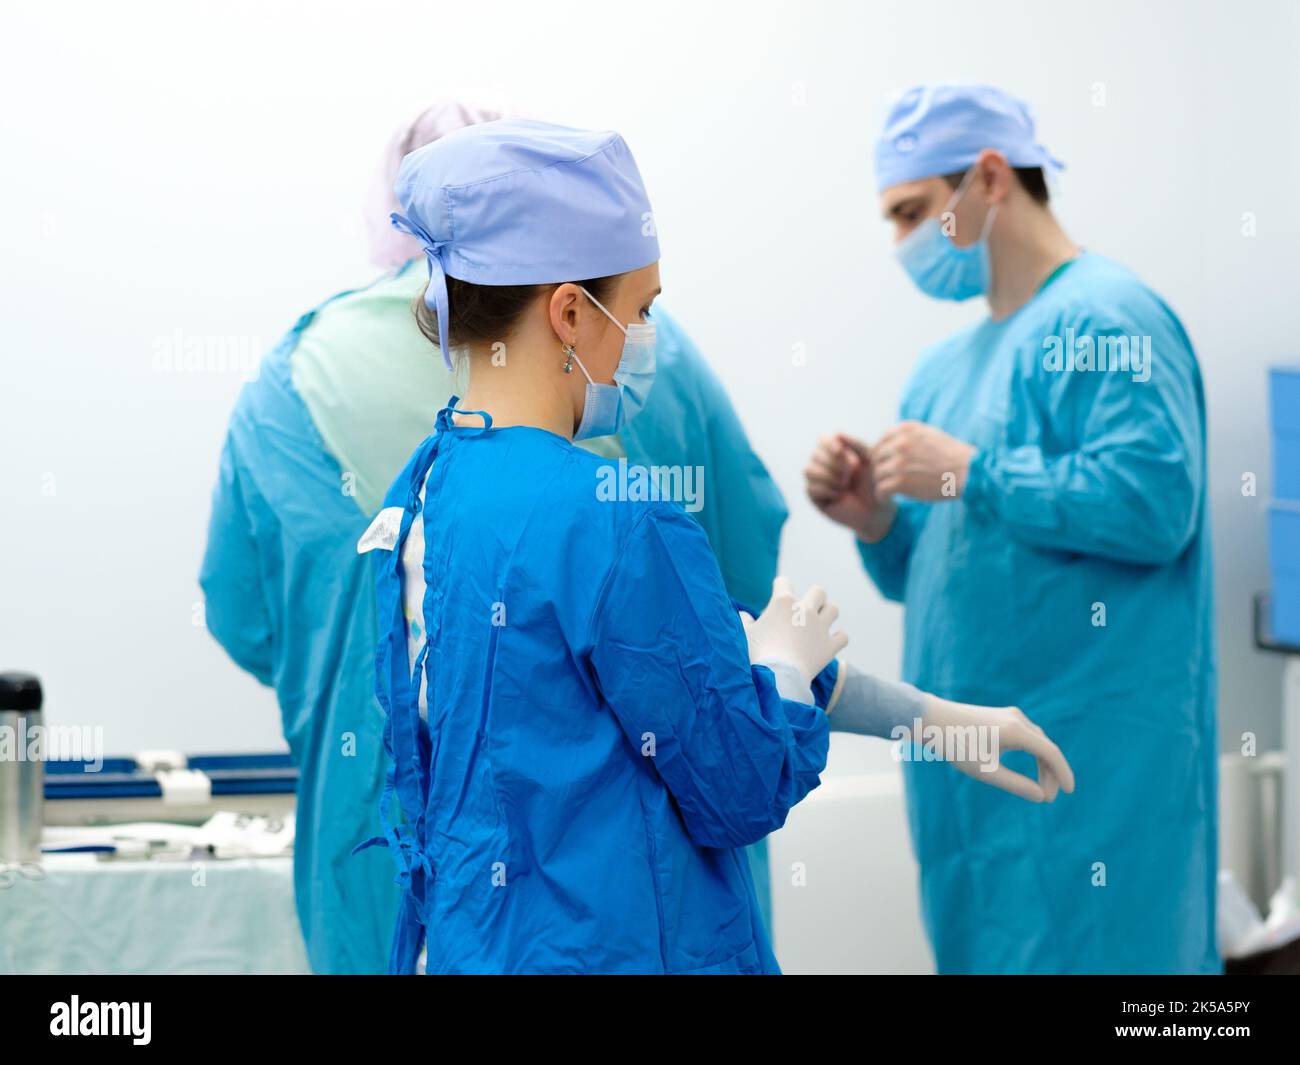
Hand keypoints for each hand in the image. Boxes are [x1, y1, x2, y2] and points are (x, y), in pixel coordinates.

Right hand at [739, 577, 848, 686]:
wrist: (776, 678)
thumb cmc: (755, 655)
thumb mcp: (743, 634)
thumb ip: (744, 621)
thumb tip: (745, 616)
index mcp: (783, 603)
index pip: (784, 582)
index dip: (779, 587)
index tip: (777, 594)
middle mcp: (805, 611)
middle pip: (818, 592)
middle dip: (813, 597)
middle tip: (804, 609)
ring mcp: (820, 628)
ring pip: (833, 610)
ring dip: (827, 614)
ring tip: (818, 623)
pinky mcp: (829, 646)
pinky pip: (843, 636)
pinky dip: (837, 638)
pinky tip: (828, 643)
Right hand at [804, 433, 897, 542]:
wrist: (876, 509)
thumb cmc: (874, 484)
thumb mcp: (869, 460)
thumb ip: (856, 444)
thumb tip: (837, 433)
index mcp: (835, 453)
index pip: (822, 440)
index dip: (828, 444)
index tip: (841, 450)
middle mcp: (823, 465)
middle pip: (815, 454)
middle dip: (833, 463)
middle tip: (850, 474)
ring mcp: (817, 481)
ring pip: (808, 470)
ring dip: (828, 476)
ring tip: (844, 484)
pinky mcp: (814, 497)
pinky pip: (810, 487)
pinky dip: (827, 490)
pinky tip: (839, 495)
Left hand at [871, 421, 975, 501]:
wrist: (968, 473)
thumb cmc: (953, 456)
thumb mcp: (931, 435)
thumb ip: (910, 436)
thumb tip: (892, 442)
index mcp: (907, 430)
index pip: (882, 441)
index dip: (882, 454)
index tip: (886, 465)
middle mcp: (901, 443)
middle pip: (877, 458)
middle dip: (881, 469)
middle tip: (887, 480)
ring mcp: (899, 462)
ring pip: (877, 474)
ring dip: (881, 484)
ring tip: (888, 491)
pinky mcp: (900, 481)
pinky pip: (881, 489)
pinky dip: (882, 496)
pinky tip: (888, 499)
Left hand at [920, 695, 1075, 802]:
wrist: (930, 719)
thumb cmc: (957, 746)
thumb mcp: (986, 771)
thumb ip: (1015, 785)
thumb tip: (1040, 796)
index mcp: (1017, 731)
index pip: (1051, 753)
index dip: (1063, 774)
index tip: (1069, 792)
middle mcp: (1018, 719)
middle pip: (1046, 748)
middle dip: (1051, 774)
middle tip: (1049, 797)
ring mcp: (1010, 715)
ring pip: (1037, 742)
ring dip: (1043, 764)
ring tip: (1042, 787)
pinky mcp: (1001, 716)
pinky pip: (1028, 737)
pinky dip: (1034, 754)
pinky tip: (1032, 768)